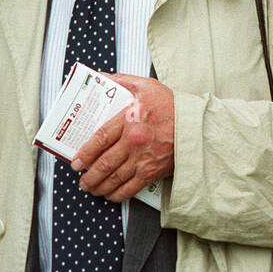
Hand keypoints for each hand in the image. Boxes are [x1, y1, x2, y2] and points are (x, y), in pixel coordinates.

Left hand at [71, 74, 174, 202]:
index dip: (84, 153)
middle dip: (88, 175)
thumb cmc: (171, 105)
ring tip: (91, 188)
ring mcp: (143, 159)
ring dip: (98, 186)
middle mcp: (134, 142)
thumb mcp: (145, 86)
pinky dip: (116, 194)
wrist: (196, 124)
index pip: (99, 140)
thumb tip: (99, 77)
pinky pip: (130, 188)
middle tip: (81, 178)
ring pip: (113, 178)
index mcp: (129, 120)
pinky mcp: (153, 172)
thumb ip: (120, 80)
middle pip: (103, 163)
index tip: (76, 161)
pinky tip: (110, 194)